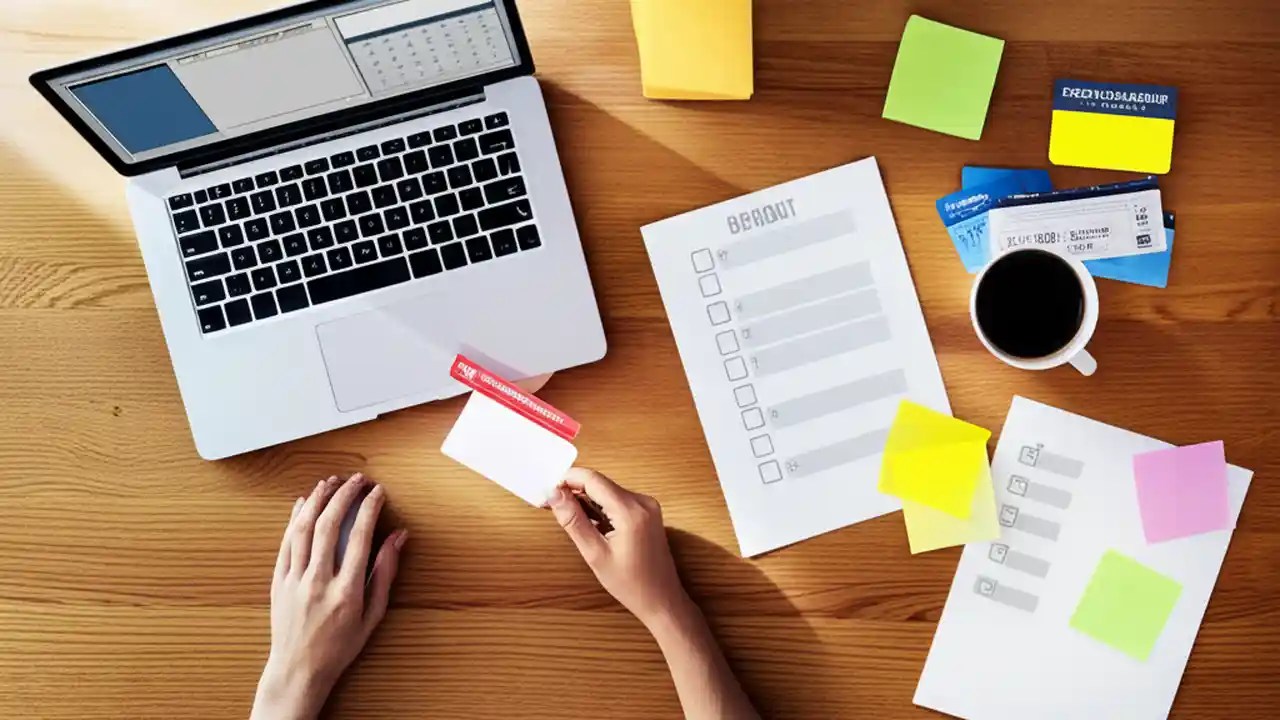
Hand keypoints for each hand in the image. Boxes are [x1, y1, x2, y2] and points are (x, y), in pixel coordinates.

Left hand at [251, 474, 407, 719]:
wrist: (299, 669)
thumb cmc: (340, 645)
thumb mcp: (373, 614)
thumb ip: (385, 573)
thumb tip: (398, 538)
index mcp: (346, 591)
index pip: (360, 537)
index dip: (370, 509)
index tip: (378, 493)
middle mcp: (318, 582)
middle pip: (329, 525)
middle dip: (344, 496)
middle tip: (357, 480)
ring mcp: (294, 580)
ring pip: (303, 529)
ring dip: (318, 500)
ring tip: (330, 482)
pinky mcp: (278, 581)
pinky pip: (285, 542)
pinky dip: (294, 519)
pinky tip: (303, 503)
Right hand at [547, 468, 693, 628]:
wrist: (662, 599)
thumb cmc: (631, 584)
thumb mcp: (595, 554)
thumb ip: (573, 521)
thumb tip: (554, 495)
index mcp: (631, 512)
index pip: (593, 479)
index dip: (567, 480)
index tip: (548, 491)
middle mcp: (643, 502)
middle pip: (600, 483)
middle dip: (575, 491)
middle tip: (553, 506)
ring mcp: (648, 505)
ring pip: (608, 491)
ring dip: (587, 500)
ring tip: (572, 522)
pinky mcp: (647, 511)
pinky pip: (618, 500)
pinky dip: (601, 508)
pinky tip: (592, 526)